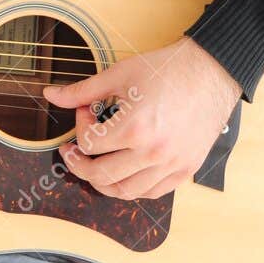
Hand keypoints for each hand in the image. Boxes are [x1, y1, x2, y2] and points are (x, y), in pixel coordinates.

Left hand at [42, 37, 240, 200]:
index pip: (89, 144)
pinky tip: (125, 173)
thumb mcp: (120, 74)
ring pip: (125, 192)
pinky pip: (153, 192)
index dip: (80, 126)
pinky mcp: (186, 169)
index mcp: (134, 128)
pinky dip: (133, 188)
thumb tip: (50, 95)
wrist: (212, 71)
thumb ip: (82, 91)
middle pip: (101, 175)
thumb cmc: (168, 69)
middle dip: (80, 164)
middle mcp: (153, 152)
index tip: (86, 112)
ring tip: (96, 167)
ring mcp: (172, 164)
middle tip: (74, 152)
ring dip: (103, 183)